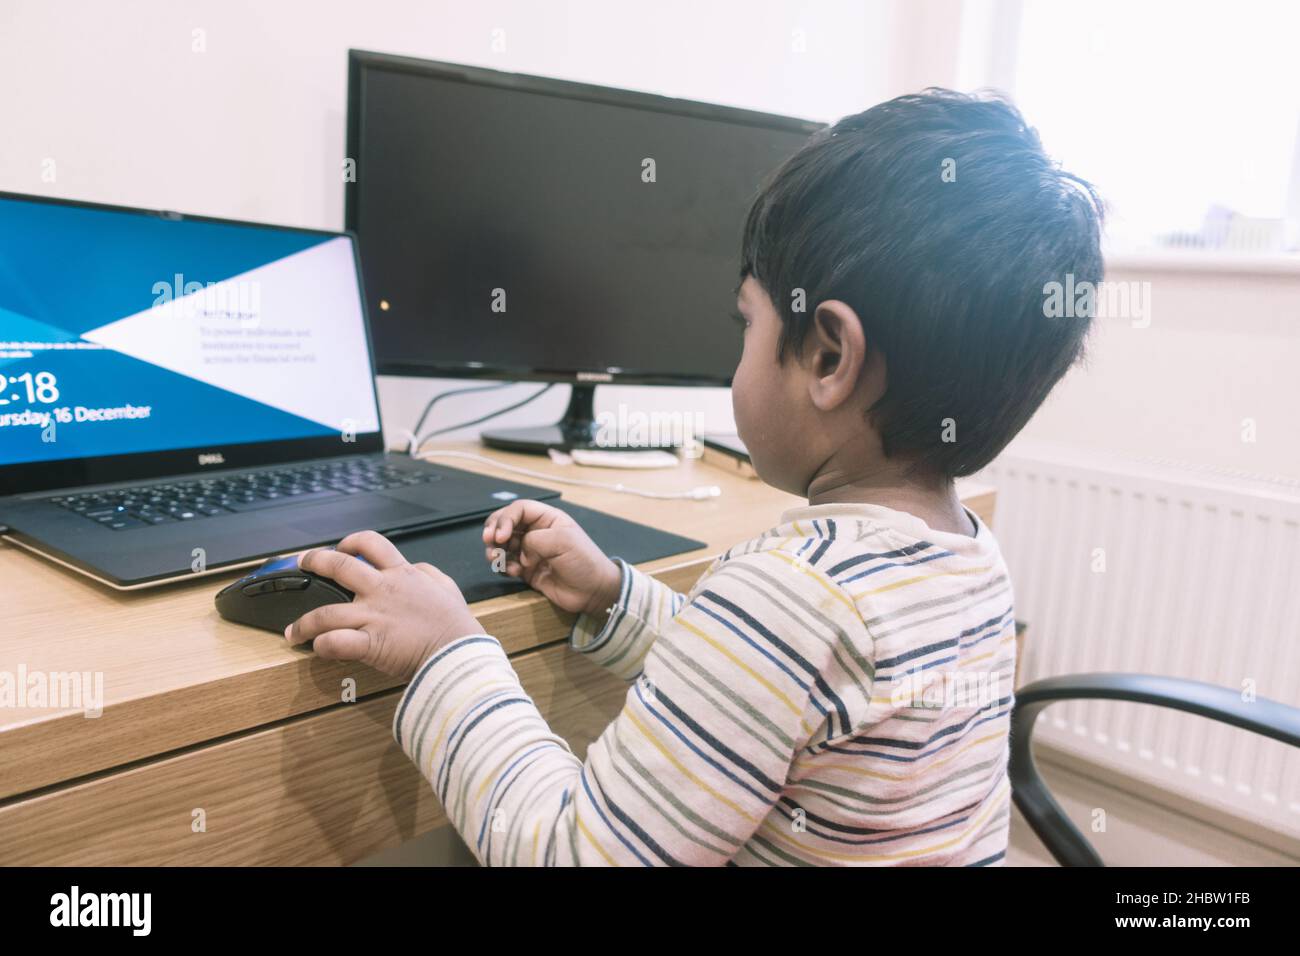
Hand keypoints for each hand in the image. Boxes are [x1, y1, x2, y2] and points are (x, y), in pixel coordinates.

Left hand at [286, 530, 481, 679]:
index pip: (371, 543)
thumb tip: (414, 568)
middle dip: (314, 561)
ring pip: (326, 612)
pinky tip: (317, 648)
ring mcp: (374, 617)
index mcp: (402, 574)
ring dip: (304, 623)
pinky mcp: (371, 644)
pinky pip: (335, 643)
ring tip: (294, 631)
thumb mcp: (446, 586)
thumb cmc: (456, 625)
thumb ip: (426, 573)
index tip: (340, 547)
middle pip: (338, 566)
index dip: (350, 541)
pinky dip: (321, 645)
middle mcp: (383, 591)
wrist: (459, 653)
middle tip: (302, 565)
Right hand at [482, 500, 620, 617]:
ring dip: (495, 550)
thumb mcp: (562, 542)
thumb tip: (519, 550)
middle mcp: (536, 532)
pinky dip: (504, 567)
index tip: (500, 536)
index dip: (505, 519)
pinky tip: (514, 572)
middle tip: (489, 542)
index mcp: (547, 519)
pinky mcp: (527, 570)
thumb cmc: (583, 561)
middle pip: (505, 524)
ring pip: (502, 544)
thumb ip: (534, 540)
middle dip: (494, 531)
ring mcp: (530, 551)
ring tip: (496, 560)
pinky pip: (507, 564)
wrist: (592, 592)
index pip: (518, 509)